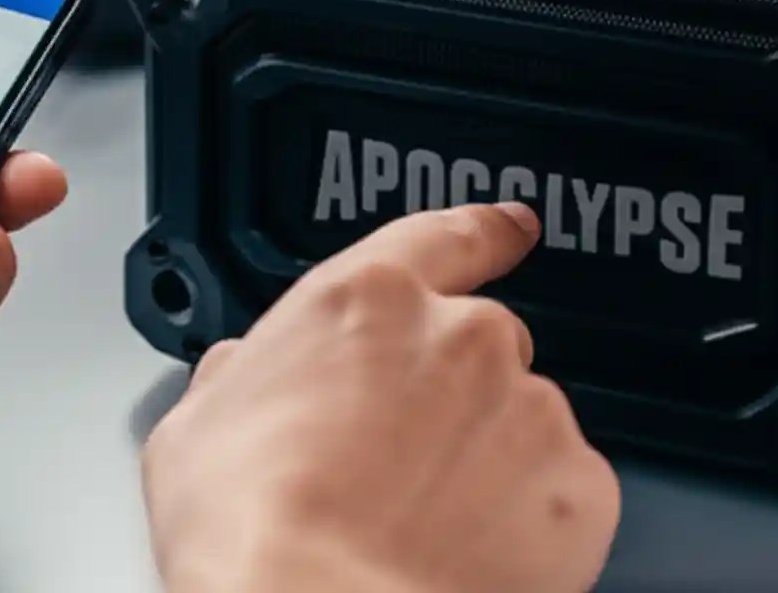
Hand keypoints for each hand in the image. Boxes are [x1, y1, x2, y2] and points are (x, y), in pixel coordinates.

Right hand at [143, 203, 621, 592]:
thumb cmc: (256, 532)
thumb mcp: (199, 427)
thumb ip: (243, 374)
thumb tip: (248, 373)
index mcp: (370, 301)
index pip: (448, 235)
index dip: (484, 231)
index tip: (509, 230)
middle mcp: (463, 337)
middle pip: (478, 344)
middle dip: (447, 393)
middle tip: (394, 458)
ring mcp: (529, 409)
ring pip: (519, 419)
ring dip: (484, 456)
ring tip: (419, 520)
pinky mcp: (578, 486)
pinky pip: (560, 487)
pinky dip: (526, 513)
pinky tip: (464, 547)